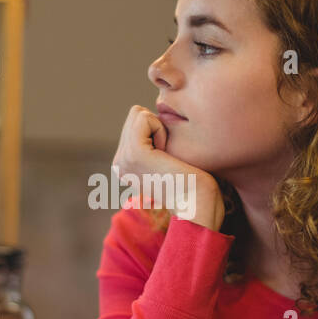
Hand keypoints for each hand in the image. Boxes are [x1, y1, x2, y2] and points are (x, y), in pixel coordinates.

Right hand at [111, 106, 224, 229]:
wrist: (198, 204)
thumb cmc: (193, 183)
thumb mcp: (167, 158)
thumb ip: (154, 141)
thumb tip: (149, 118)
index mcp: (124, 164)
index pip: (135, 121)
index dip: (158, 131)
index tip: (168, 159)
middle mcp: (119, 163)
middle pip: (135, 114)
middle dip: (157, 128)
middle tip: (169, 158)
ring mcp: (123, 159)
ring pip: (138, 114)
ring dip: (160, 130)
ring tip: (168, 158)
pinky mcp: (134, 153)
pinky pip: (144, 117)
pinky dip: (161, 129)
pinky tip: (167, 154)